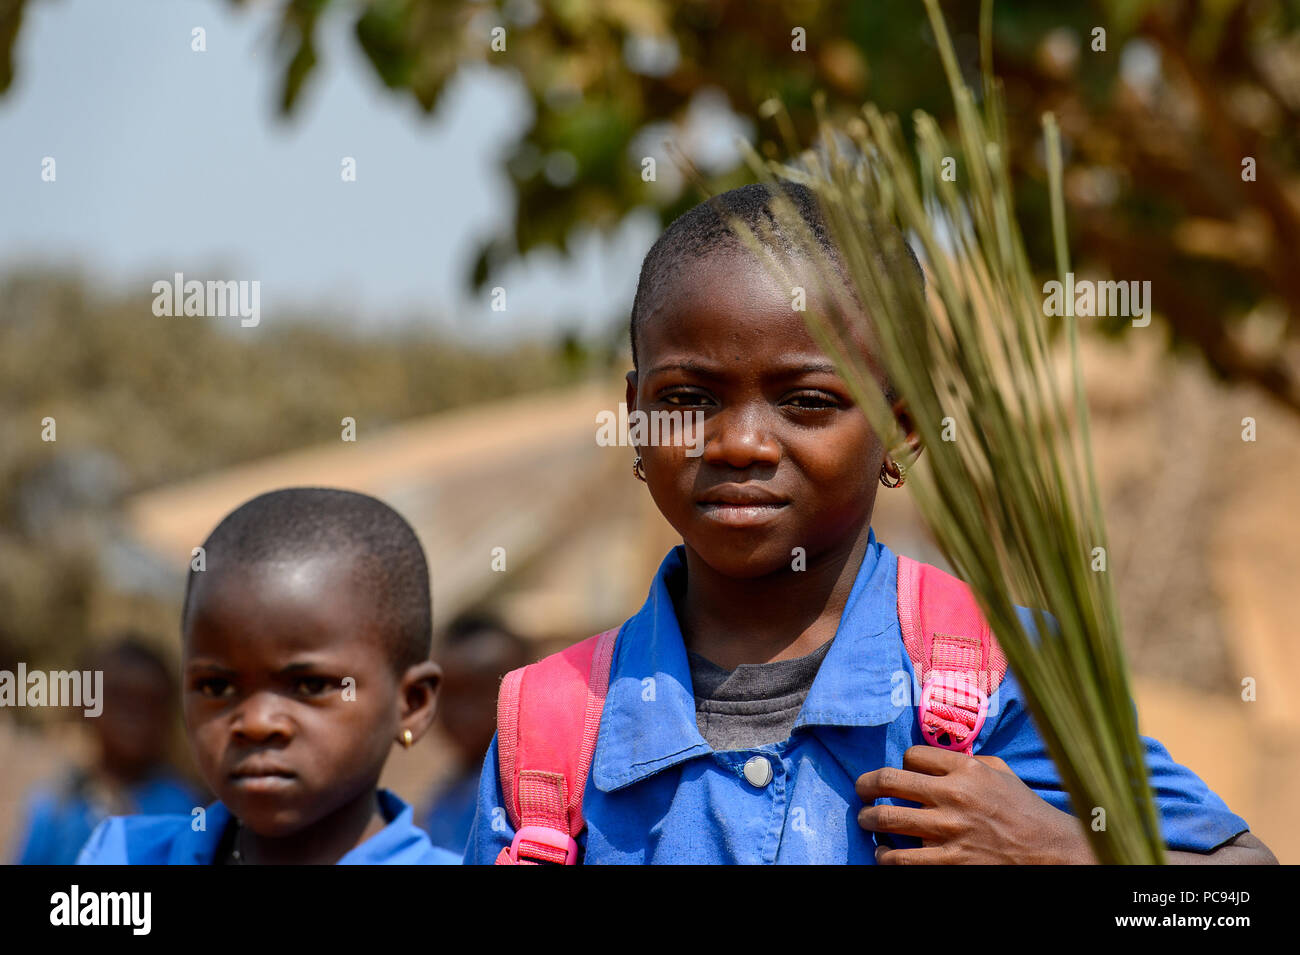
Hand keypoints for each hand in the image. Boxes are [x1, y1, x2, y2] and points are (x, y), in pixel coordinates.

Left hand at [856, 745, 1093, 864]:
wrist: (1051, 852)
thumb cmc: (1024, 809)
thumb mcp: (1000, 772)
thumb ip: (966, 761)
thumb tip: (933, 759)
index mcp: (966, 769)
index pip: (912, 756)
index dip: (903, 763)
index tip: (904, 772)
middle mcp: (954, 795)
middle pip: (889, 781)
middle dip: (866, 785)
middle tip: (861, 790)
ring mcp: (949, 831)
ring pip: (887, 819)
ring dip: (868, 820)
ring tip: (866, 821)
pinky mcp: (949, 862)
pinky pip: (902, 860)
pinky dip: (885, 856)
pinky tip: (884, 853)